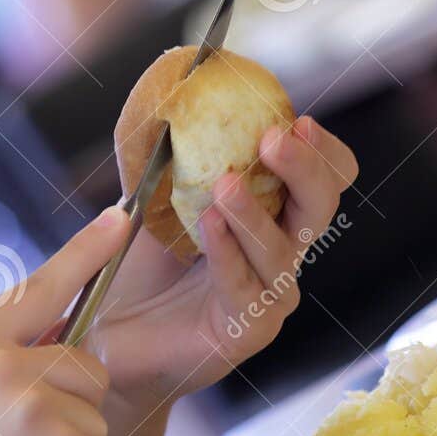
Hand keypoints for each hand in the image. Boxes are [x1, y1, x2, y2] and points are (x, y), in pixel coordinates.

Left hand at [91, 115, 357, 413]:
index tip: (299, 120)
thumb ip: (165, 157)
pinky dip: (226, 251)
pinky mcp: (248, 330)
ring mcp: (269, 294)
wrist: (112, 336)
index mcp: (272, 214)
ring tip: (225, 184)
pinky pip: (243, 285)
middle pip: (321, 206)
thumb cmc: (138, 268)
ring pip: (282, 249)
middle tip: (276, 138)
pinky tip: (207, 224)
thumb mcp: (150, 198)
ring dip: (254, 212)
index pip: (324, 178)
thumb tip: (163, 99)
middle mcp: (280, 252)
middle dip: (305, 168)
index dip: (321, 150)